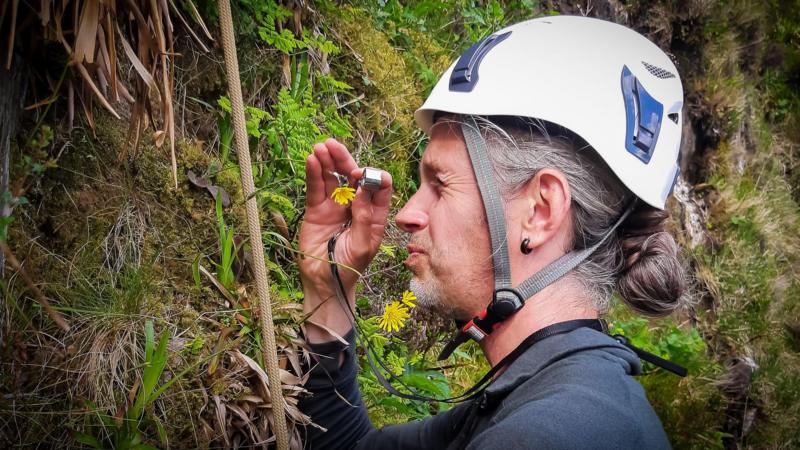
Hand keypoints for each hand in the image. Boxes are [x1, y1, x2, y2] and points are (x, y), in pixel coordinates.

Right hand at [298, 139, 391, 341]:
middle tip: (334, 146)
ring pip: (333, 178)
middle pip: (353, 176)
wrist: (325, 282)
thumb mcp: (363, 244)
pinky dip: (314, 174)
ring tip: (320, 147)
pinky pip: (316, 189)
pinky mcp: (316, 210)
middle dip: (345, 159)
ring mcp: (335, 206)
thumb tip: (365, 187)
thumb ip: (365, 216)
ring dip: (328, 161)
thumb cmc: (349, 266)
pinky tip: (312, 160)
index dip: (371, 176)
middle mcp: (355, 206)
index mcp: (374, 214)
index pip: (378, 186)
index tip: (360, 175)